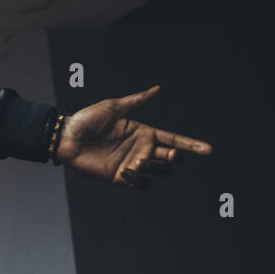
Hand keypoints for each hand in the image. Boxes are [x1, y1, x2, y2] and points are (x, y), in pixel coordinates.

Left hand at [54, 84, 212, 188]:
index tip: (209, 150)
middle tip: (168, 155)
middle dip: (174, 159)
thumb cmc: (87, 119)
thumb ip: (137, 101)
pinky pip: (139, 184)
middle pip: (170, 159)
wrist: (65, 137)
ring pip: (159, 172)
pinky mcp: (120, 178)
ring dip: (155, 169)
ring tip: (139, 162)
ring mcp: (133, 164)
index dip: (191, 146)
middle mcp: (142, 149)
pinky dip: (139, 180)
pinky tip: (127, 171)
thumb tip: (159, 89)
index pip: (174, 140)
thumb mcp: (113, 107)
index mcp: (144, 133)